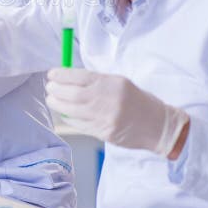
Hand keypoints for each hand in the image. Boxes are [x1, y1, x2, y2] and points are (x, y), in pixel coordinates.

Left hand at [46, 68, 189, 158]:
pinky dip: (69, 118)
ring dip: (57, 104)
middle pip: (72, 94)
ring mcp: (104, 118)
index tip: (51, 74)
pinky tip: (65, 113)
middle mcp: (107, 100)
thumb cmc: (138, 100)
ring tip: (51, 99)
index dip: (62, 75)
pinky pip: (79, 124)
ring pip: (72, 110)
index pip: (80, 77)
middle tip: (49, 87)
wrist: (158, 126)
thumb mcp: (120, 83)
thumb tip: (70, 77)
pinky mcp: (103, 133)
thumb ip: (97, 81)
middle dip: (56, 90)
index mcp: (112, 83)